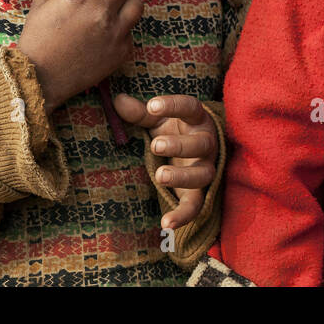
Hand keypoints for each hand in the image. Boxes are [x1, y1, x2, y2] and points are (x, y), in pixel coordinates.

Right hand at [17, 0, 142, 112]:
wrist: (42, 78)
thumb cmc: (38, 39)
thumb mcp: (40, 1)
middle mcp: (102, 13)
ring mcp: (115, 33)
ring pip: (135, 4)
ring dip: (123, 4)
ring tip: (109, 11)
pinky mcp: (122, 51)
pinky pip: (132, 30)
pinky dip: (121, 29)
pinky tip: (104, 35)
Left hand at [112, 93, 217, 229]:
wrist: (194, 151)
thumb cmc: (173, 129)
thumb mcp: (157, 120)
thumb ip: (139, 112)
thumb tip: (117, 99)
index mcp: (196, 120)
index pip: (190, 107)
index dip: (173, 106)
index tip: (151, 105)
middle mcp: (206, 143)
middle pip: (201, 144)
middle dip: (180, 145)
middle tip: (155, 145)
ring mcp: (205, 169)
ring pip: (203, 174)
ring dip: (182, 176)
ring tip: (159, 176)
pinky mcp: (199, 192)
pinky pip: (196, 206)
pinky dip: (183, 215)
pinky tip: (165, 224)